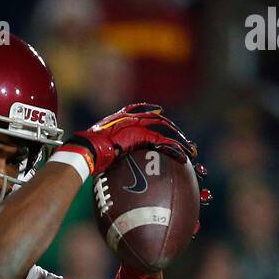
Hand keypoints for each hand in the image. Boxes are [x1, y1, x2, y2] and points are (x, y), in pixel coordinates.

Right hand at [66, 103, 209, 197]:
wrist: (87, 150)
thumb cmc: (87, 152)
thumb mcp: (97, 149)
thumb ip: (106, 152)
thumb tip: (104, 168)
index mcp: (121, 119)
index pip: (140, 111)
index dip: (152, 112)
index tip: (161, 114)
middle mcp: (131, 119)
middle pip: (157, 120)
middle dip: (171, 129)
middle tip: (183, 139)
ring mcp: (137, 126)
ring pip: (165, 129)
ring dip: (179, 139)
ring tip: (191, 150)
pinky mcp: (141, 136)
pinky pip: (162, 142)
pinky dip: (174, 149)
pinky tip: (185, 157)